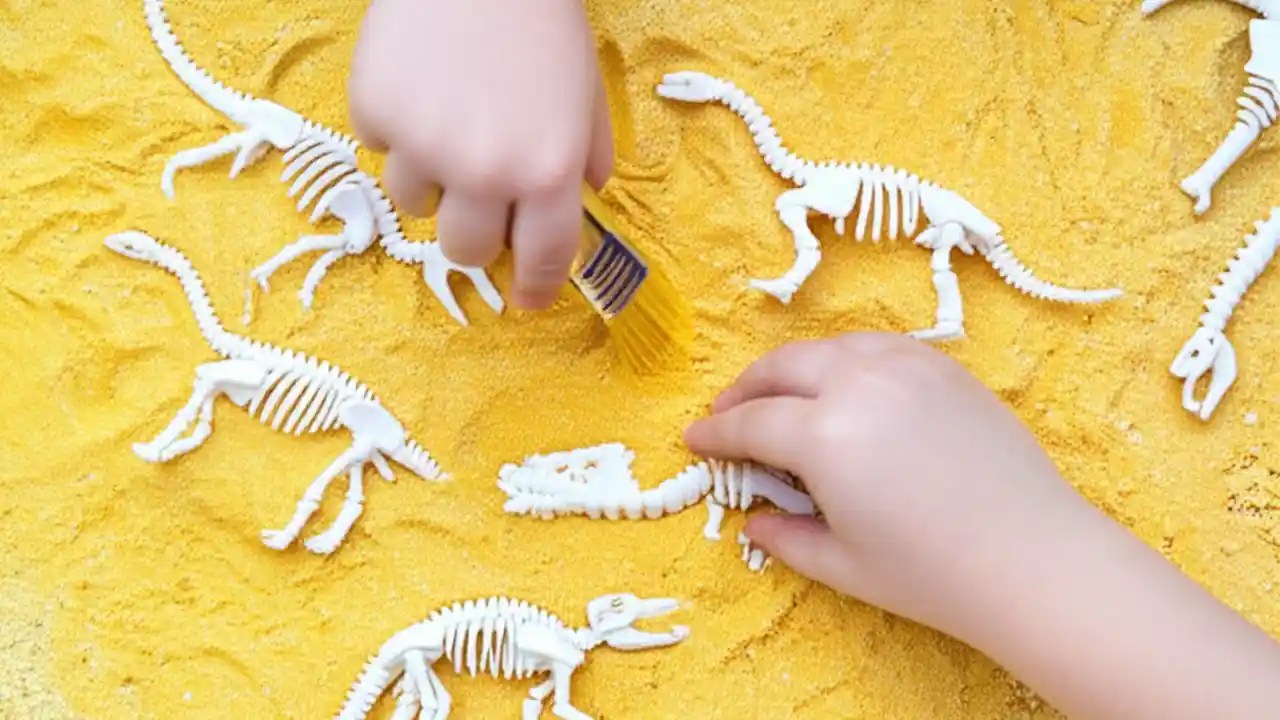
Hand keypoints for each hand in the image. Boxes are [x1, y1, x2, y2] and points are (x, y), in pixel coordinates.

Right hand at [348, 0, 612, 308]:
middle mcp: (487, 171)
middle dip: (473, 234)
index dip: (534, 287)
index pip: (543, 259)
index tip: (526, 300)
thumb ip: (592, 151)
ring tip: (446, 117)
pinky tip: (418, 82)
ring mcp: (425, 145)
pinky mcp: (375, 113)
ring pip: (414, 203)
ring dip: (430, 176)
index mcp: (550, 170)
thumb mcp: (589, 89)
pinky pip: (379, 147)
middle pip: (466, 252)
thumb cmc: (540, 21)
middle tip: (476, 197)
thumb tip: (586, 196)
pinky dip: (395, 126)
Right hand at [684, 331, 1079, 637]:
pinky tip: (843, 383)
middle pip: (781, 367)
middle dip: (745, 389)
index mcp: (824, 436)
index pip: (751, 423)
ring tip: (781, 394)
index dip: (715, 433)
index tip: (693, 439)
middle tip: (728, 414)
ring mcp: (906, 367)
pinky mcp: (944, 367)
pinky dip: (844, 358)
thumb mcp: (842, 565)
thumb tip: (754, 522)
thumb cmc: (932, 574)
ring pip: (829, 347)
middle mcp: (859, 384)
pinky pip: (877, 346)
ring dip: (792, 367)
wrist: (1035, 559)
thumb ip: (786, 538)